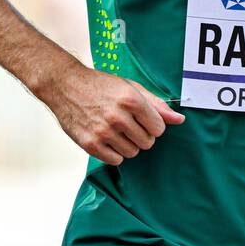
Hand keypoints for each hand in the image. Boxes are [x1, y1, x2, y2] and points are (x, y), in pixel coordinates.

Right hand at [40, 64, 184, 165]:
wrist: (65, 85)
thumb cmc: (100, 85)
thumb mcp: (131, 88)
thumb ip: (156, 105)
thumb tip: (179, 120)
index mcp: (131, 99)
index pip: (159, 128)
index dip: (153, 125)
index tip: (143, 119)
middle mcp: (118, 116)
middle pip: (147, 142)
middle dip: (142, 135)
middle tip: (128, 125)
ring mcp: (103, 131)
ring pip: (132, 152)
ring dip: (128, 144)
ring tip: (116, 130)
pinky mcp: (90, 144)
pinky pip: (115, 160)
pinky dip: (114, 153)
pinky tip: (107, 139)